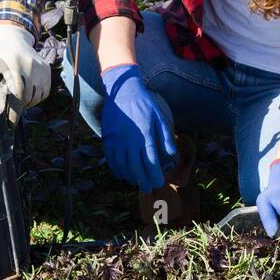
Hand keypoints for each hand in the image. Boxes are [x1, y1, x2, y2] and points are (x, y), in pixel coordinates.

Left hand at [0, 23, 51, 112]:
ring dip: (27, 102)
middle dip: (19, 107)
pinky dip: (36, 96)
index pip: (18, 94)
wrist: (12, 37)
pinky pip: (44, 91)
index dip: (14, 112)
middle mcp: (31, 66)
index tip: (10, 125)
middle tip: (9, 108)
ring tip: (17, 97)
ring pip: (37, 96)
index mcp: (13, 65)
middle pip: (28, 97)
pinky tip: (27, 91)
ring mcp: (41, 67)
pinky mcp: (47, 69)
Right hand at [100, 64, 174, 192]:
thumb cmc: (144, 104)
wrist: (122, 90)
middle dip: (143, 180)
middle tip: (148, 188)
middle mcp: (130, 140)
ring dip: (130, 176)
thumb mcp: (159, 117)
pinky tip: (122, 174)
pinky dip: (116, 169)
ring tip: (136, 182)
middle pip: (136, 167)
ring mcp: (117, 140)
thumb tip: (171, 155)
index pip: (151, 161)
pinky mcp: (108, 139)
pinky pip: (111, 159)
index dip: (154, 174)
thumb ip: (165, 137)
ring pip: (123, 165)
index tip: (158, 183)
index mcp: (145, 135)